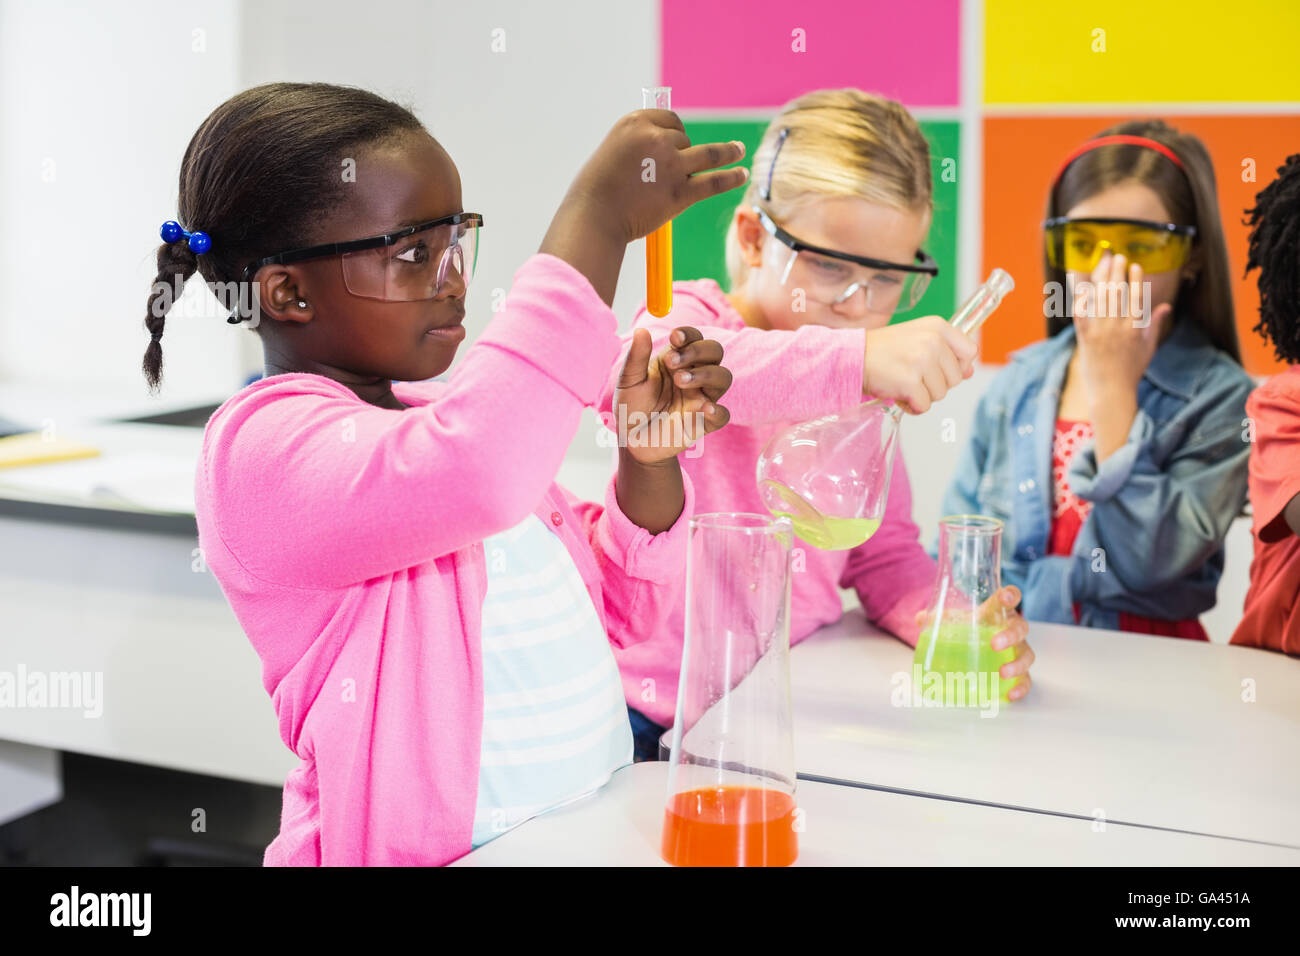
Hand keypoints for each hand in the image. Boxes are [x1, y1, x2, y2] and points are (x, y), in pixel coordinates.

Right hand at [540, 113, 747, 304]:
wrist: (593, 217)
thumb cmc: (597, 191)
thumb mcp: (613, 152)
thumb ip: (639, 146)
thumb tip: (667, 150)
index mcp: (635, 123)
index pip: (670, 121)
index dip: (676, 134)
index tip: (678, 143)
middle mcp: (656, 139)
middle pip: (685, 141)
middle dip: (685, 154)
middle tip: (677, 169)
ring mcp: (671, 165)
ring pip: (710, 155)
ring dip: (729, 152)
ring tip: (740, 151)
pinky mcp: (681, 192)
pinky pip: (715, 181)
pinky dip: (731, 177)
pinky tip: (742, 175)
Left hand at [612, 326, 731, 464]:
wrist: (631, 441)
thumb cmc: (631, 407)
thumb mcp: (628, 381)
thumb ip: (636, 358)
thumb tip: (641, 331)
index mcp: (677, 360)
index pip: (694, 338)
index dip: (689, 334)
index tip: (675, 338)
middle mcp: (694, 375)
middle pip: (715, 352)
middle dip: (698, 351)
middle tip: (672, 361)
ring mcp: (701, 398)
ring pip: (723, 377)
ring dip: (705, 374)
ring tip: (680, 381)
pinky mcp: (704, 423)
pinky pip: (722, 415)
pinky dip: (717, 410)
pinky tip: (703, 408)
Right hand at [862, 316, 977, 413]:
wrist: (853, 357)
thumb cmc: (883, 349)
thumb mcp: (918, 338)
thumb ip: (946, 352)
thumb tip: (969, 372)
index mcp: (938, 327)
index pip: (970, 351)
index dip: (958, 366)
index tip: (940, 368)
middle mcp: (933, 341)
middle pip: (955, 378)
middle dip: (935, 383)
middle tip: (912, 374)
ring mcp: (922, 361)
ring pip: (940, 394)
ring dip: (922, 395)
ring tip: (903, 382)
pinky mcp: (910, 382)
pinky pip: (924, 406)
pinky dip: (912, 405)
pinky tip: (898, 394)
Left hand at [915, 584, 1033, 701]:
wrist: (976, 646)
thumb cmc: (969, 628)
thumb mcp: (953, 620)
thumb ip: (938, 618)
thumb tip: (920, 618)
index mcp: (998, 612)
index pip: (1010, 598)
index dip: (1010, 595)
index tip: (1004, 597)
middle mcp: (1012, 630)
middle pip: (1021, 628)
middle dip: (1011, 635)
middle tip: (995, 644)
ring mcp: (1018, 651)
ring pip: (1027, 655)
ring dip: (1017, 664)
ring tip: (1002, 672)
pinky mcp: (1020, 672)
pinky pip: (1027, 680)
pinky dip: (1021, 687)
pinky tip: (1011, 694)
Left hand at [1072, 252, 1171, 398]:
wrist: (1110, 390)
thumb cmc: (1132, 369)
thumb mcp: (1148, 346)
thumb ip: (1154, 324)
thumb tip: (1165, 306)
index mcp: (1135, 330)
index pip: (1136, 298)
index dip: (1136, 280)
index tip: (1135, 265)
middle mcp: (1118, 328)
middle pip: (1117, 294)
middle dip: (1117, 272)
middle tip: (1117, 256)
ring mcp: (1100, 332)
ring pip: (1100, 300)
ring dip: (1101, 279)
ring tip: (1102, 264)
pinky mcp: (1084, 337)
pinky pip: (1081, 314)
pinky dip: (1081, 299)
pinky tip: (1082, 285)